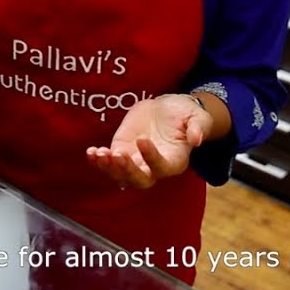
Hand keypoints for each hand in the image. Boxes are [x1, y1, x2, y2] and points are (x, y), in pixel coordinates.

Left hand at [85, 94, 213, 188]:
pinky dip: (98, 161)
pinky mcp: (121, 151)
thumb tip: (197, 139)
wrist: (167, 109)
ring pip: (120, 175)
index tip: (142, 140)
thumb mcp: (197, 117)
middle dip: (126, 171)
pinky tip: (91, 152)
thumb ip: (198, 127)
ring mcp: (135, 161)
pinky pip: (108, 162)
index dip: (151, 157)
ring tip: (99, 154)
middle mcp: (153, 168)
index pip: (161, 167)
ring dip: (108, 168)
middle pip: (139, 180)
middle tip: (117, 155)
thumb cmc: (186, 115)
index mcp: (174, 161)